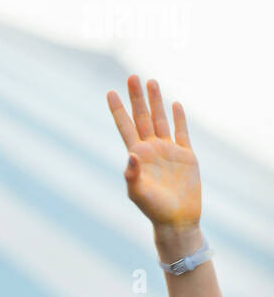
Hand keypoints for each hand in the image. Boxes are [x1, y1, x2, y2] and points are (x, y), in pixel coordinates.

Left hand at [107, 76, 200, 231]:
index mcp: (138, 156)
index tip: (110, 92)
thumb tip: (131, 154)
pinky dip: (179, 118)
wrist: (177, 220)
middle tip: (132, 77)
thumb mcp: (138, 193)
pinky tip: (175, 105)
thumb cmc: (154, 210)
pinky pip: (181, 132)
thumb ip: (133, 174)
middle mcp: (151, 150)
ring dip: (156, 101)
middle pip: (142, 118)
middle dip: (137, 98)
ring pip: (160, 120)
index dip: (118, 110)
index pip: (125, 127)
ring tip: (151, 81)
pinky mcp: (186, 155)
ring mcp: (168, 151)